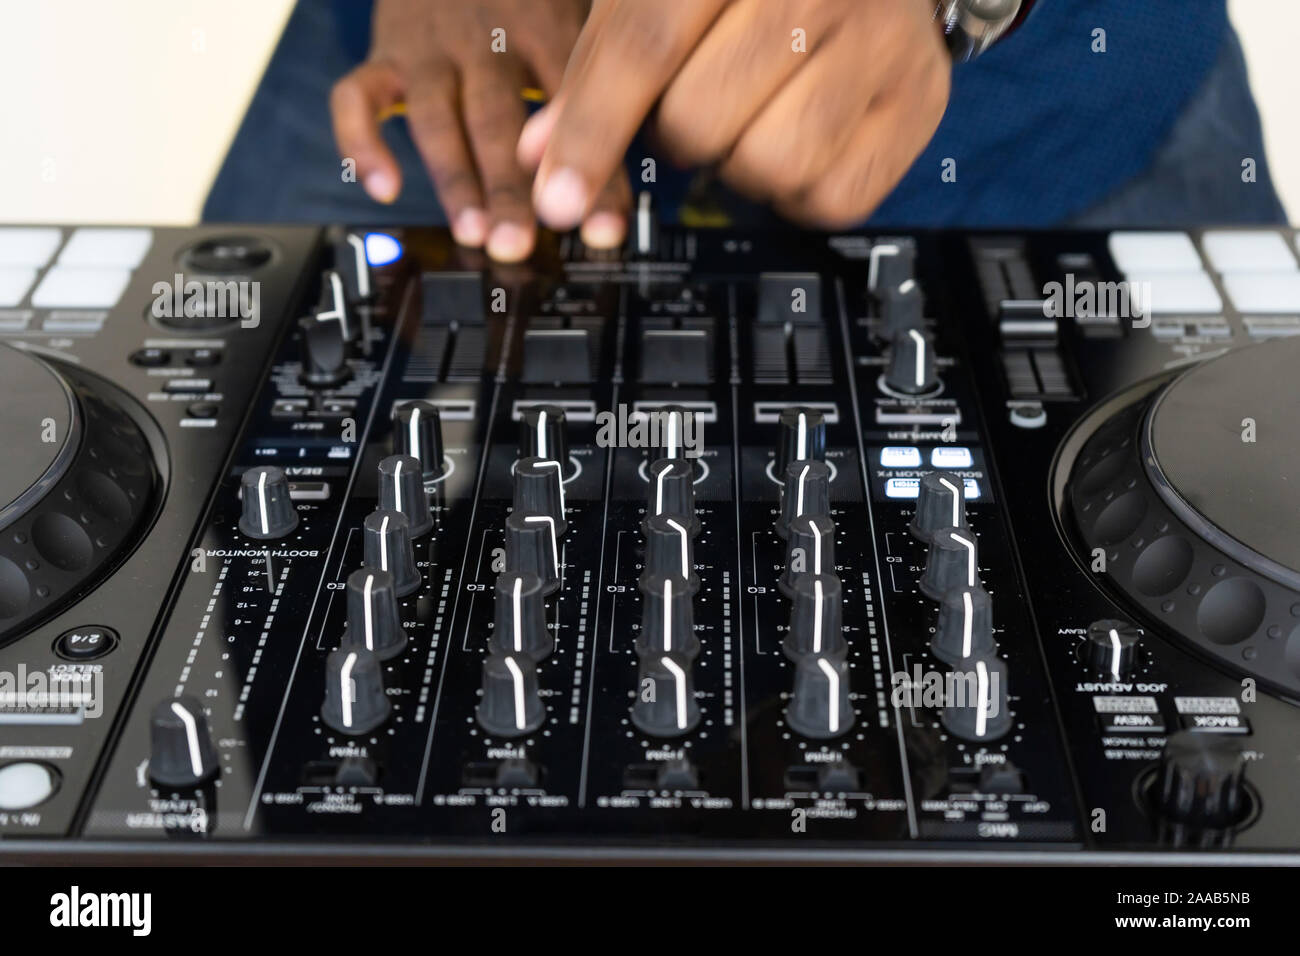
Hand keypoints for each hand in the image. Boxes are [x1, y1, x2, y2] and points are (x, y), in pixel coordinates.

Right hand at [331, 0, 629, 260]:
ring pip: (436, 117)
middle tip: (520, 243)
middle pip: (498, 119)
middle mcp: (486, 40)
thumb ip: (607, 77)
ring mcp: (431, 48)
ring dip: (455, 180)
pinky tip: (384, 188)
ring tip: (473, 233)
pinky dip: (362, 142)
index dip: (590, 172)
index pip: (573, 109)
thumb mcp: (579, 14)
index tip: (603, 231)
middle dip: (509, 187)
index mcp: (546, 29)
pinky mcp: (385, 51)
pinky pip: (357, 97)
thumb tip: (648, 151)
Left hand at [519, 0, 949, 229]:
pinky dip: (797, 192)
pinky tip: (798, 141)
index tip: (556, 199)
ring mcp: (881, 43)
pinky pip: (830, 198)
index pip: (645, 45)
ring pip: (766, 166)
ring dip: (738, 164)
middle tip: (700, 104)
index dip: (591, 131)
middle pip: (698, 120)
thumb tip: (541, 155)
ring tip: (752, 120)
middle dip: (675, 136)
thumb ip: (601, 64)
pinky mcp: (918, 102)